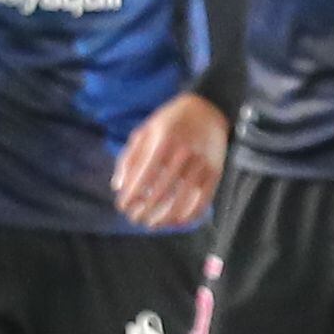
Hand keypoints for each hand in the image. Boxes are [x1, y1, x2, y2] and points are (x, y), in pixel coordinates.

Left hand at [112, 93, 229, 230]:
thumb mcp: (145, 131)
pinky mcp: (215, 173)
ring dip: (164, 218)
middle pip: (161, 193)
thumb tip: (118, 187)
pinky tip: (176, 221)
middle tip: (135, 218)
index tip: (122, 207)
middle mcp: (184, 154)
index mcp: (163, 141)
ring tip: (152, 224)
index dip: (131, 196)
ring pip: (181, 201)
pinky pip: (202, 201)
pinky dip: (188, 216)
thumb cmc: (169, 121)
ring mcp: (201, 164)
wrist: (207, 109)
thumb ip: (129, 158)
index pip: (143, 177)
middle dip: (144, 210)